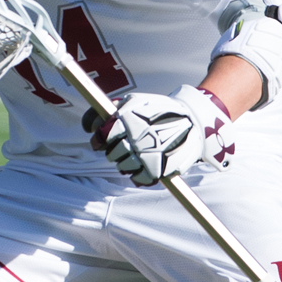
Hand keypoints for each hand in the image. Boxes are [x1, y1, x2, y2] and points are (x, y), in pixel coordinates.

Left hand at [85, 86, 233, 185]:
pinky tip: (144, 164)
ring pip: (122, 168)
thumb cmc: (157, 111)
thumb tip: (88, 127)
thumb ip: (106, 111)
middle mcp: (136, 139)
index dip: (99, 140)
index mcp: (129, 120)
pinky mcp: (157, 171)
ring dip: (126, 163)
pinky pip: (137, 180)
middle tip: (125, 146)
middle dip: (114, 151)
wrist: (193, 122)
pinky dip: (137, 175)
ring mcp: (147, 156)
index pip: (102, 137)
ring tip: (138, 153)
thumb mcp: (133, 102)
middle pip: (111, 154)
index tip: (100, 141)